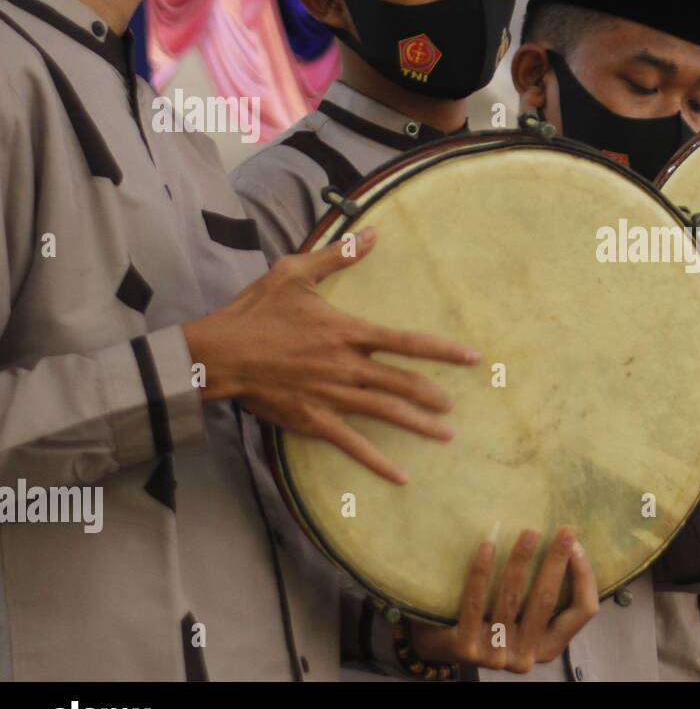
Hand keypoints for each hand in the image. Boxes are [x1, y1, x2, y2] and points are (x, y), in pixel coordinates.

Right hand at [184, 227, 479, 482]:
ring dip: (420, 425)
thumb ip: (338, 256)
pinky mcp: (314, 420)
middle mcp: (347, 366)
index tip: (472, 358)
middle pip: (403, 383)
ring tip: (447, 434)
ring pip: (387, 413)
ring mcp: (333, 395)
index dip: (443, 350)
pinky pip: (353, 444)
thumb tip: (373, 232)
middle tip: (454, 405)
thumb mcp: (295, 273)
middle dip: (434, 395)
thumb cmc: (255, 311)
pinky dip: (378, 462)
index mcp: (347, 331)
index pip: (406, 341)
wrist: (218, 354)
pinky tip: (401, 476)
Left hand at [410, 526, 598, 673]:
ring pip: (511, 598)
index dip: (584, 576)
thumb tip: (569, 545)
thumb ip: (544, 597)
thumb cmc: (493, 622)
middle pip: (547, 600)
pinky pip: (475, 602)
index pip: (582, 611)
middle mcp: (527, 655)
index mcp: (549, 647)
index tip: (577, 546)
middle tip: (565, 530)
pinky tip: (487, 546)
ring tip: (529, 531)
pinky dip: (482, 571)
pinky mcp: (466, 648)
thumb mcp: (526, 619)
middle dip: (557, 560)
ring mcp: (496, 655)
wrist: (445, 647)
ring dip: (522, 559)